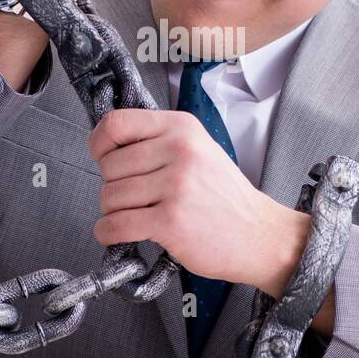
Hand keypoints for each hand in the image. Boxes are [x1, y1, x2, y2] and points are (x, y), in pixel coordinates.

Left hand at [89, 109, 310, 296]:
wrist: (259, 234)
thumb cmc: (225, 197)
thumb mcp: (198, 150)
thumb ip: (158, 142)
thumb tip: (109, 147)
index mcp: (182, 127)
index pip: (116, 123)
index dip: (99, 144)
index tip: (103, 157)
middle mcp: (179, 151)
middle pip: (109, 166)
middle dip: (113, 186)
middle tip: (135, 196)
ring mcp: (176, 186)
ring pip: (110, 196)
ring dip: (114, 212)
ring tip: (137, 215)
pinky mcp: (170, 221)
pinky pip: (116, 225)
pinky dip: (108, 232)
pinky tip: (117, 232)